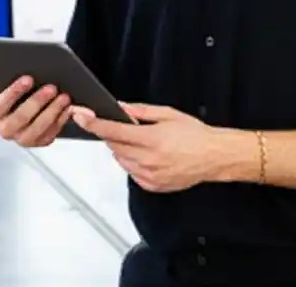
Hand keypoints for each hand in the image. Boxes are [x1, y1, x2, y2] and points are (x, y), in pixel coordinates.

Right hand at [0, 75, 72, 147]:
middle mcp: (5, 129)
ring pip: (35, 131)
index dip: (12, 93)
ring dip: (51, 113)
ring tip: (63, 96)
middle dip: (36, 103)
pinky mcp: (39, 141)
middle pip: (18, 120)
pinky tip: (67, 109)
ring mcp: (22, 138)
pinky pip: (49, 136)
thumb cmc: (16, 88)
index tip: (28, 78)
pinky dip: (60, 122)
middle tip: (51, 88)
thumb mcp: (0, 77)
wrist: (29, 98)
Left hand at [71, 103, 246, 192]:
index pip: (112, 130)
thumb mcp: (168, 114)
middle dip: (114, 135)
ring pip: (121, 160)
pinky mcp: (152, 186)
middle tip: (128, 130)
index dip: (93, 123)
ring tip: (145, 143)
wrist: (214, 157)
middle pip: (113, 146)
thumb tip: (120, 108)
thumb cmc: (196, 135)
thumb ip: (140, 112)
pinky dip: (133, 164)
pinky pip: (131, 173)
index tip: (81, 116)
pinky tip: (150, 157)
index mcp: (151, 139)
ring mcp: (149, 175)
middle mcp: (148, 159)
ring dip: (124, 150)